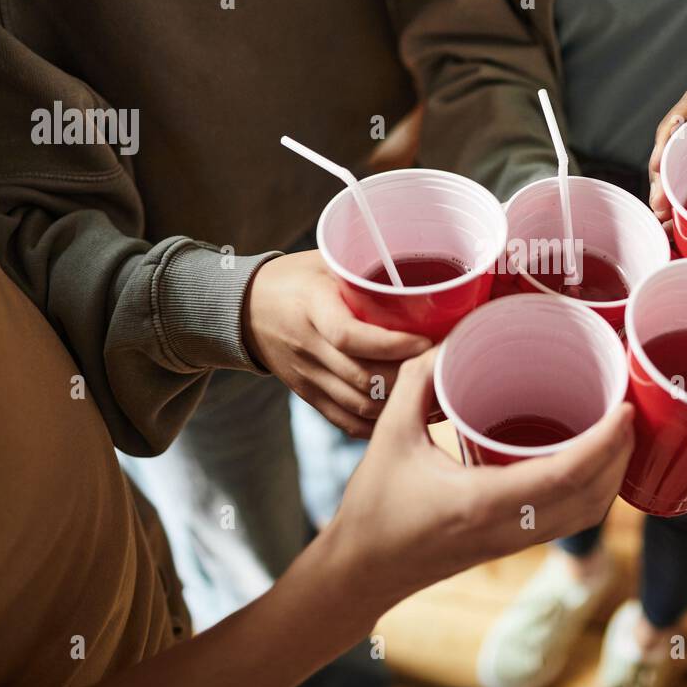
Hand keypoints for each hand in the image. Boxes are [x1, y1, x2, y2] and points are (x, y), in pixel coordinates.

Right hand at [242, 250, 430, 436]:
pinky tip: (405, 411)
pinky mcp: (308, 395)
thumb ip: (366, 275)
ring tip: (433, 391)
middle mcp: (308, 346)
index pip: (350, 336)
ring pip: (360, 405)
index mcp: (313, 307)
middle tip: (443, 367)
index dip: (392, 345)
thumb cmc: (296, 279)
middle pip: (363, 378)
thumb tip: (423, 278)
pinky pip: (346, 420)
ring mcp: (307, 376)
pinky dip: (378, 422)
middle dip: (408, 378)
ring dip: (400, 403)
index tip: (425, 342)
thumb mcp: (326, 264)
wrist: (243, 308)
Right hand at [327, 349, 635, 600]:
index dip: (605, 443)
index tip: (625, 410)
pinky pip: (567, 521)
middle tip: (629, 411)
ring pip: (585, 516)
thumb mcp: (389, 433)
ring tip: (616, 433)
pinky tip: (584, 459)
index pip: (566, 475)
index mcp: (483, 501)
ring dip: (610, 477)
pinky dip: (589, 491)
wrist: (361, 572)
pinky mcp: (510, 545)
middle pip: (591, 500)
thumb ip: (418, 381)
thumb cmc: (372, 507)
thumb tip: (450, 338)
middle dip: (620, 457)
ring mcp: (512, 541)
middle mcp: (508, 527)